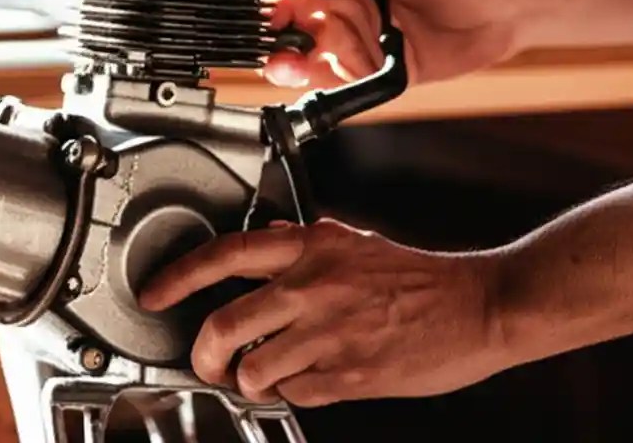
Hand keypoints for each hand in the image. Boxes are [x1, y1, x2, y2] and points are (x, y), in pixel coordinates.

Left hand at [139, 219, 511, 407]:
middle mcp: (313, 285)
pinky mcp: (349, 374)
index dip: (178, 276)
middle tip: (207, 361)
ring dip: (249, 381)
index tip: (154, 294)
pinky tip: (310, 379)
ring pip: (251, 370)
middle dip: (203, 354)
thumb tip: (261, 240)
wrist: (479, 306)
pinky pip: (293, 393)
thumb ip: (304, 244)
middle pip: (222, 326)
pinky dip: (292, 393)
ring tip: (264, 375)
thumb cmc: (421, 277)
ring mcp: (329, 333)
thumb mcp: (356, 242)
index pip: (224, 255)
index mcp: (312, 247)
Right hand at [266, 0, 528, 88]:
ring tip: (298, 63)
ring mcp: (365, 43)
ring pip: (319, 59)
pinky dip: (339, 82)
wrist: (510, 11)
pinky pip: (348, 83)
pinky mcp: (381, 73)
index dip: (279, 2)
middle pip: (301, 29)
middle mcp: (351, 10)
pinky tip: (343, 72)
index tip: (269, 14)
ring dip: (305, 64)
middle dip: (287, 39)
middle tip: (279, 46)